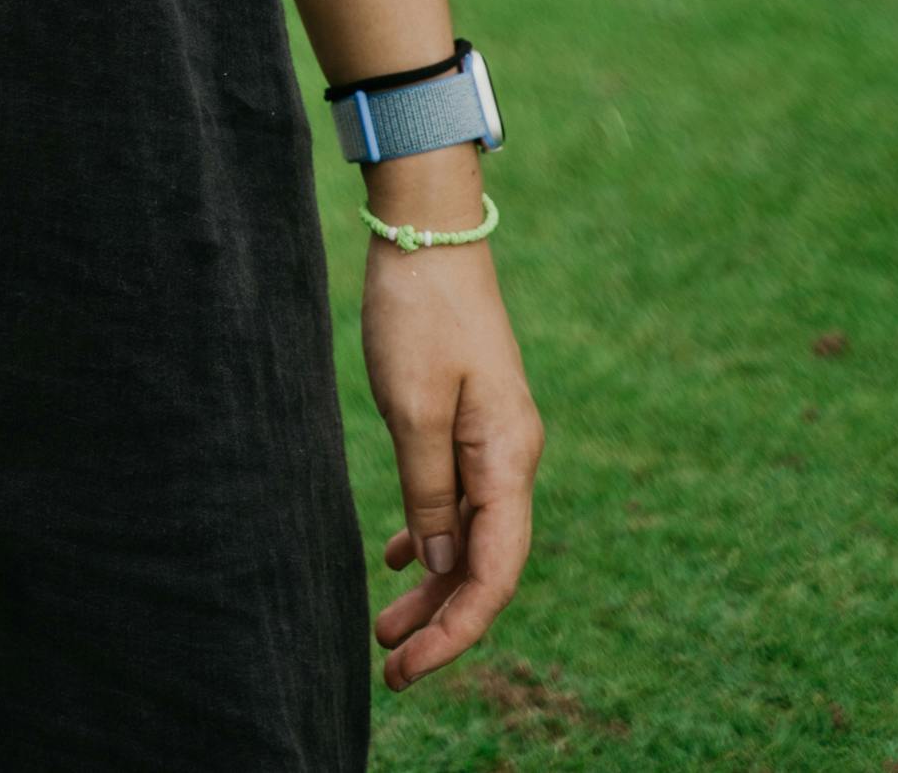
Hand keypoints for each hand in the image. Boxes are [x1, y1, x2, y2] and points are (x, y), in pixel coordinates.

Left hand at [361, 229, 543, 690]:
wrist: (429, 229)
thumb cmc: (419, 312)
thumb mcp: (413, 408)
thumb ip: (429, 490)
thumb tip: (440, 565)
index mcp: (508, 457)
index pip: (495, 571)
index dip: (457, 628)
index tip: (412, 665)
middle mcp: (511, 455)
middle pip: (485, 562)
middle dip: (442, 621)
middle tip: (390, 666)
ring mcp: (492, 437)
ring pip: (469, 533)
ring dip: (432, 583)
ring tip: (386, 629)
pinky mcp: (468, 417)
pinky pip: (457, 497)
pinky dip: (429, 533)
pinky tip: (400, 557)